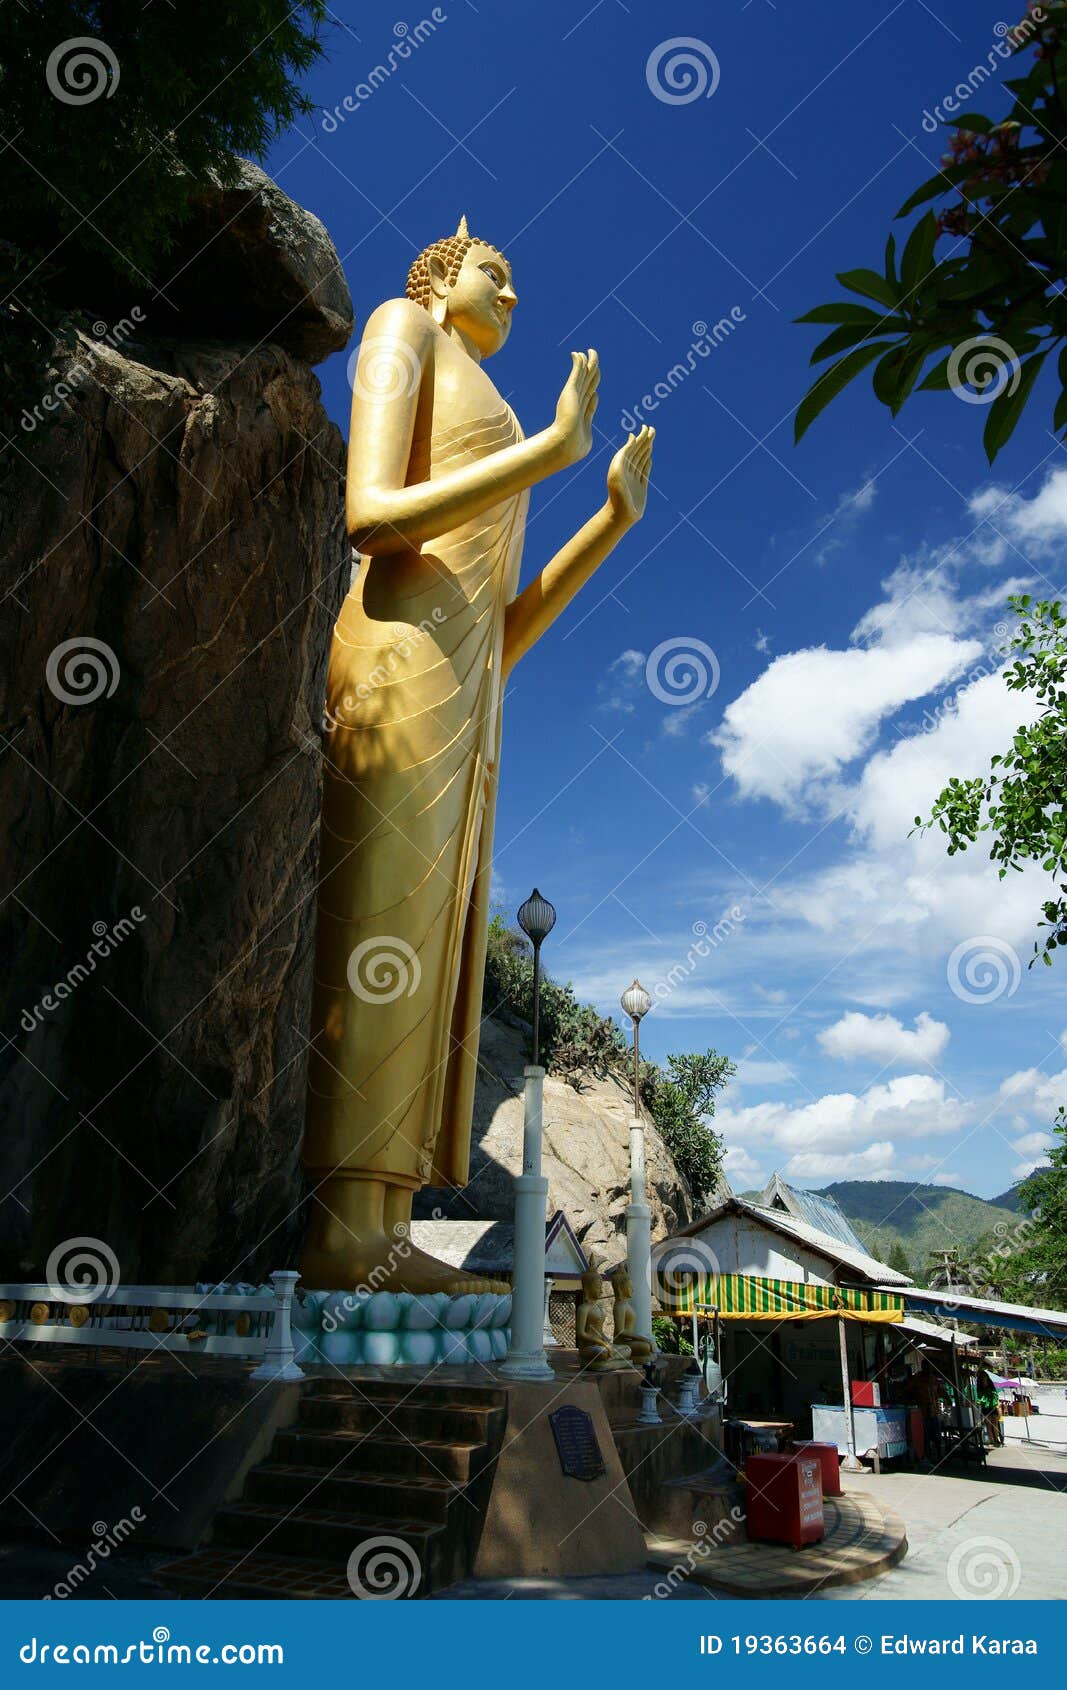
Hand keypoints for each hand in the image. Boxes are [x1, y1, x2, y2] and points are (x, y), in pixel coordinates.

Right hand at [551, 349, 598, 466]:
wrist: (566, 444)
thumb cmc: (576, 446)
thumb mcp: (587, 433)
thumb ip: (589, 418)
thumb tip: (593, 405)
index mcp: (582, 411)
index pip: (590, 395)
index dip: (594, 387)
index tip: (595, 381)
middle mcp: (578, 401)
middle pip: (588, 381)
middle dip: (592, 370)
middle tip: (593, 359)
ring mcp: (575, 395)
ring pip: (585, 374)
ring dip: (588, 362)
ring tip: (590, 351)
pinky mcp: (571, 390)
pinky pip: (577, 372)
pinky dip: (577, 363)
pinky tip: (577, 354)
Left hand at [606, 425, 653, 526]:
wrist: (620, 515)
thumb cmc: (617, 493)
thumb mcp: (618, 470)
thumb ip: (624, 453)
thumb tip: (632, 437)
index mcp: (622, 465)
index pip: (632, 447)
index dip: (640, 437)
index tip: (646, 427)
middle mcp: (628, 470)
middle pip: (638, 452)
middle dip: (645, 440)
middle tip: (652, 429)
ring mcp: (634, 479)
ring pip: (642, 460)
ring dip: (647, 449)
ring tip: (651, 439)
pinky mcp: (641, 488)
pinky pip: (645, 472)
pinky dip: (647, 464)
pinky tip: (649, 458)